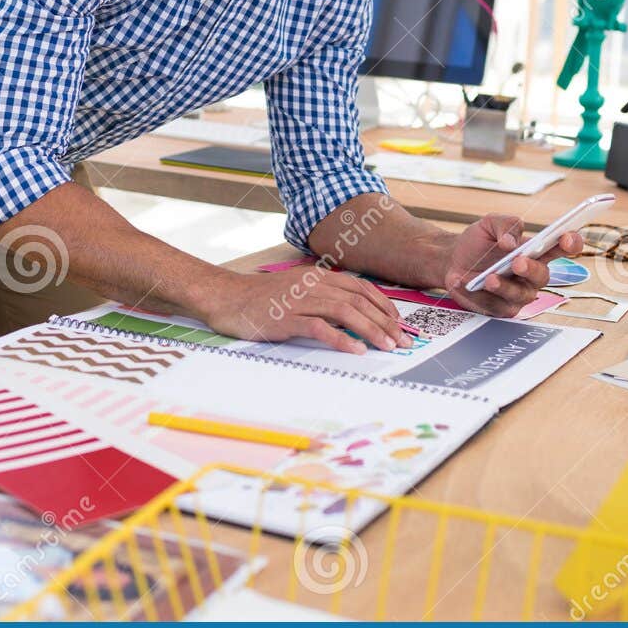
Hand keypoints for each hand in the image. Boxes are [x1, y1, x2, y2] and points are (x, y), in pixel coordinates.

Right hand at [194, 267, 408, 355]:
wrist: (225, 297)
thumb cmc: (260, 298)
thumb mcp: (296, 290)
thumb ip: (321, 297)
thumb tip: (352, 314)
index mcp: (317, 276)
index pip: (360, 287)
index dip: (384, 305)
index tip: (399, 324)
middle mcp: (312, 284)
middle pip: (358, 300)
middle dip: (385, 322)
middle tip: (403, 341)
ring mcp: (299, 300)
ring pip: (345, 311)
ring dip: (370, 330)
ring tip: (386, 346)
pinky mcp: (285, 318)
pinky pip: (319, 327)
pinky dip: (340, 339)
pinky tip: (354, 350)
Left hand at [443, 214, 581, 318]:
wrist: (452, 259)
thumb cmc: (478, 243)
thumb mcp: (489, 224)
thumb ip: (505, 224)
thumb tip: (510, 242)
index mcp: (536, 251)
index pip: (561, 247)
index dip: (571, 243)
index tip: (567, 238)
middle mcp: (532, 275)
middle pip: (543, 276)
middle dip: (531, 269)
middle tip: (517, 262)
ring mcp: (518, 294)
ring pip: (520, 295)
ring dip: (505, 286)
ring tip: (489, 278)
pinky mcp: (500, 308)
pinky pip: (494, 305)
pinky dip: (479, 295)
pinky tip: (464, 284)